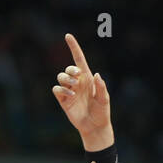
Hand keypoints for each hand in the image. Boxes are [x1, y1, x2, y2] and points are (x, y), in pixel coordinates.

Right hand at [52, 33, 112, 150]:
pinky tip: (70, 95)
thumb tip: (96, 75)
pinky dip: (61, 89)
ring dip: (66, 79)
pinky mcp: (63, 100)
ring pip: (61, 77)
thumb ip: (101, 87)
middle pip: (68, 69)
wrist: (95, 127)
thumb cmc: (102, 112)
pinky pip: (57, 89)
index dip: (74, 47)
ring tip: (74, 88)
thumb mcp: (104, 99)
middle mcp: (77, 83)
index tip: (68, 36)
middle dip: (71, 70)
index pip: (79, 59)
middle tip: (77, 77)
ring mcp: (69, 91)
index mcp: (87, 79)